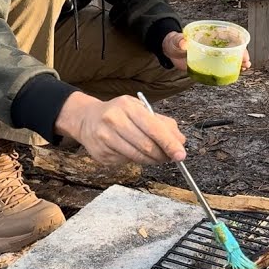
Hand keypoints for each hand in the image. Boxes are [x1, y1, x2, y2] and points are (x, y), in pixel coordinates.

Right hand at [54, 92, 185, 165]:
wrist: (87, 119)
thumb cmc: (119, 113)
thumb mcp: (140, 110)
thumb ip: (162, 124)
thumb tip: (180, 141)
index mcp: (127, 106)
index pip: (153, 128)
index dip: (169, 144)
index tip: (181, 155)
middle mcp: (113, 120)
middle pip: (146, 145)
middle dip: (162, 155)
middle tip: (170, 158)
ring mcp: (105, 138)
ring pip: (137, 156)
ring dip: (152, 160)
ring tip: (157, 157)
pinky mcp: (100, 154)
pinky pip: (126, 162)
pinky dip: (136, 160)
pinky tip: (134, 152)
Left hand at [162, 31, 252, 73]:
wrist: (170, 51)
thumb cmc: (174, 42)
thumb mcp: (176, 40)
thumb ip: (179, 41)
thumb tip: (183, 43)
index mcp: (209, 36)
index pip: (228, 37)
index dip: (237, 42)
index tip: (242, 50)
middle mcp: (213, 45)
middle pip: (232, 48)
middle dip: (241, 54)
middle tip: (246, 63)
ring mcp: (212, 55)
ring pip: (229, 57)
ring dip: (238, 62)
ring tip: (245, 68)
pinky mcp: (209, 64)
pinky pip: (221, 66)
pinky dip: (229, 70)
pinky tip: (236, 74)